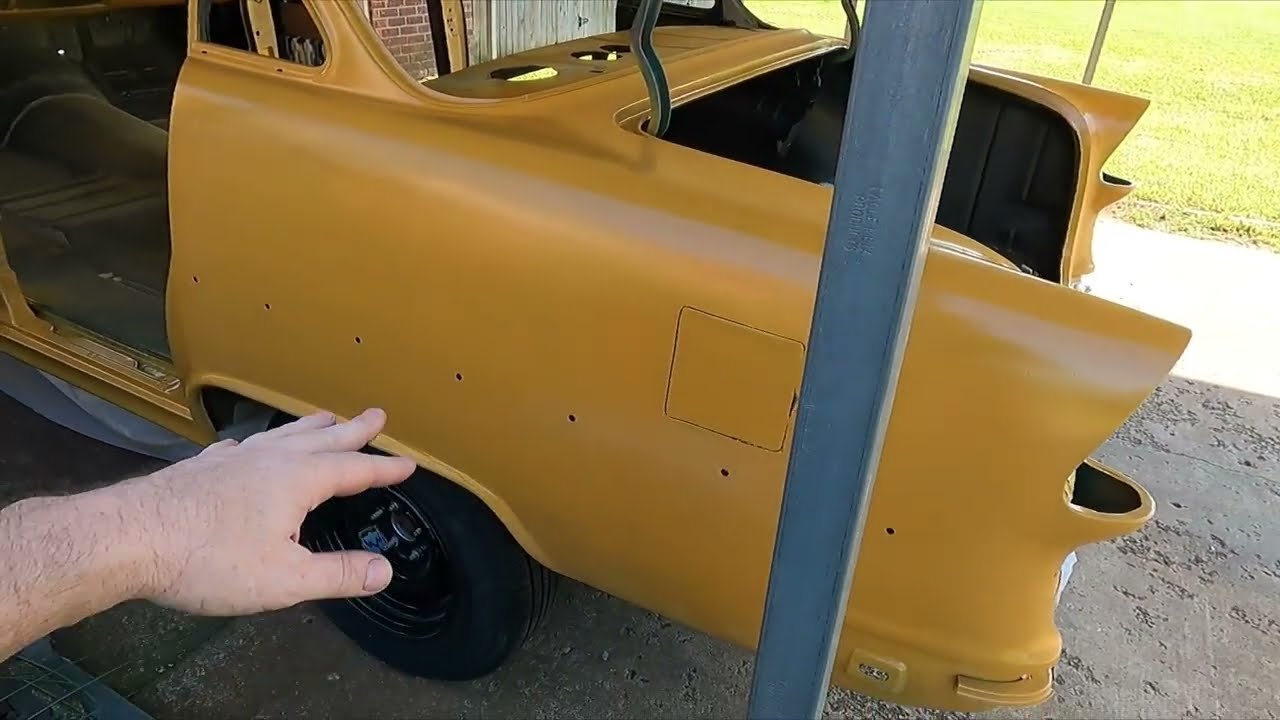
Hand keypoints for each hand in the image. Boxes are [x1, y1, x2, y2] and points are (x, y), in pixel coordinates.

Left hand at [117, 408, 416, 615]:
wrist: (128, 538)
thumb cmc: (209, 559)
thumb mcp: (285, 579)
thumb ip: (338, 574)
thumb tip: (384, 571)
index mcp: (297, 481)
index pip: (353, 471)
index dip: (384, 469)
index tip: (409, 464)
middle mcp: (269, 460)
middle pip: (321, 439)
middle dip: (353, 429)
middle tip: (377, 414)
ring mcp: (232, 459)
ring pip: (281, 435)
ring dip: (309, 427)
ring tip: (324, 418)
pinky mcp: (201, 468)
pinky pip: (242, 445)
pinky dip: (260, 441)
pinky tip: (249, 445)